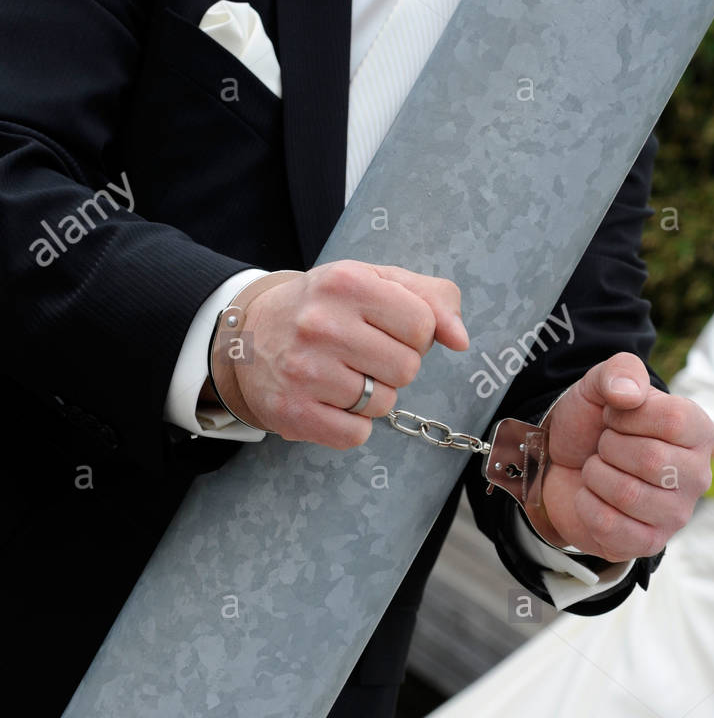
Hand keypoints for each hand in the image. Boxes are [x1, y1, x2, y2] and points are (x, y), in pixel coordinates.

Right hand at [219, 260, 468, 448]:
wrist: (248, 335)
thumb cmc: (327, 308)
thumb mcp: (377, 283)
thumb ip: (432, 300)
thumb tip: (461, 340)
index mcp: (347, 282)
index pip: (423, 325)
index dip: (415, 334)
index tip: (386, 329)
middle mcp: (321, 323)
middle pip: (408, 368)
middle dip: (394, 366)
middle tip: (361, 354)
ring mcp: (303, 370)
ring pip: (384, 403)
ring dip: (372, 396)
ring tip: (341, 374)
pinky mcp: (292, 411)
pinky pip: (356, 434)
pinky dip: (351, 424)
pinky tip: (329, 401)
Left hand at [540, 353, 713, 560]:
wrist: (563, 465)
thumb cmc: (594, 424)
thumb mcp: (600, 385)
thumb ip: (619, 372)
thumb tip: (628, 394)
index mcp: (699, 431)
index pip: (673, 420)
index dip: (628, 415)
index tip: (613, 416)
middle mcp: (697, 475)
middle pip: (651, 460)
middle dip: (609, 447)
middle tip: (604, 446)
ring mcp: (676, 514)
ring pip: (628, 494)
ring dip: (596, 475)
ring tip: (598, 470)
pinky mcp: (650, 543)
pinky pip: (610, 526)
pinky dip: (587, 505)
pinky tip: (592, 496)